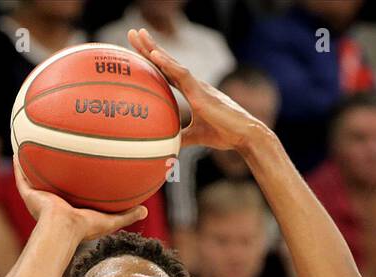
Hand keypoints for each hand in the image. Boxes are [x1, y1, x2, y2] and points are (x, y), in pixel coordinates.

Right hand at [12, 158, 147, 241]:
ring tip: (31, 145)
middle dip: (52, 169)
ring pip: (33, 177)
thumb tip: (146, 210)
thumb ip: (126, 215)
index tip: (78, 167)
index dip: (73, 180)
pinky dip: (19, 165)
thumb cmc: (85, 228)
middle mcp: (52, 202)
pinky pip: (22, 177)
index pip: (71, 192)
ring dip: (32, 164)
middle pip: (51, 181)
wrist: (62, 229)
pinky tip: (18, 149)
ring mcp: (39, 198)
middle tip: (56, 153)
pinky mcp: (29, 195)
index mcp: (68, 208)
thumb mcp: (110, 220)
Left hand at [127, 28, 269, 151]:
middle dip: (149, 47)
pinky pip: (182, 74)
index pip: (167, 73)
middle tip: (132, 32)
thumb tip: (166, 145)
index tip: (137, 51)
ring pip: (172, 62)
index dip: (152, 61)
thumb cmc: (224, 134)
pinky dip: (167, 64)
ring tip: (139, 34)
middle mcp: (193, 84)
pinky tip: (154, 55)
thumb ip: (181, 137)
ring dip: (154, 48)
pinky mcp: (201, 91)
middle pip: (167, 62)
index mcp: (191, 91)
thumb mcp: (196, 136)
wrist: (243, 135)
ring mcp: (197, 85)